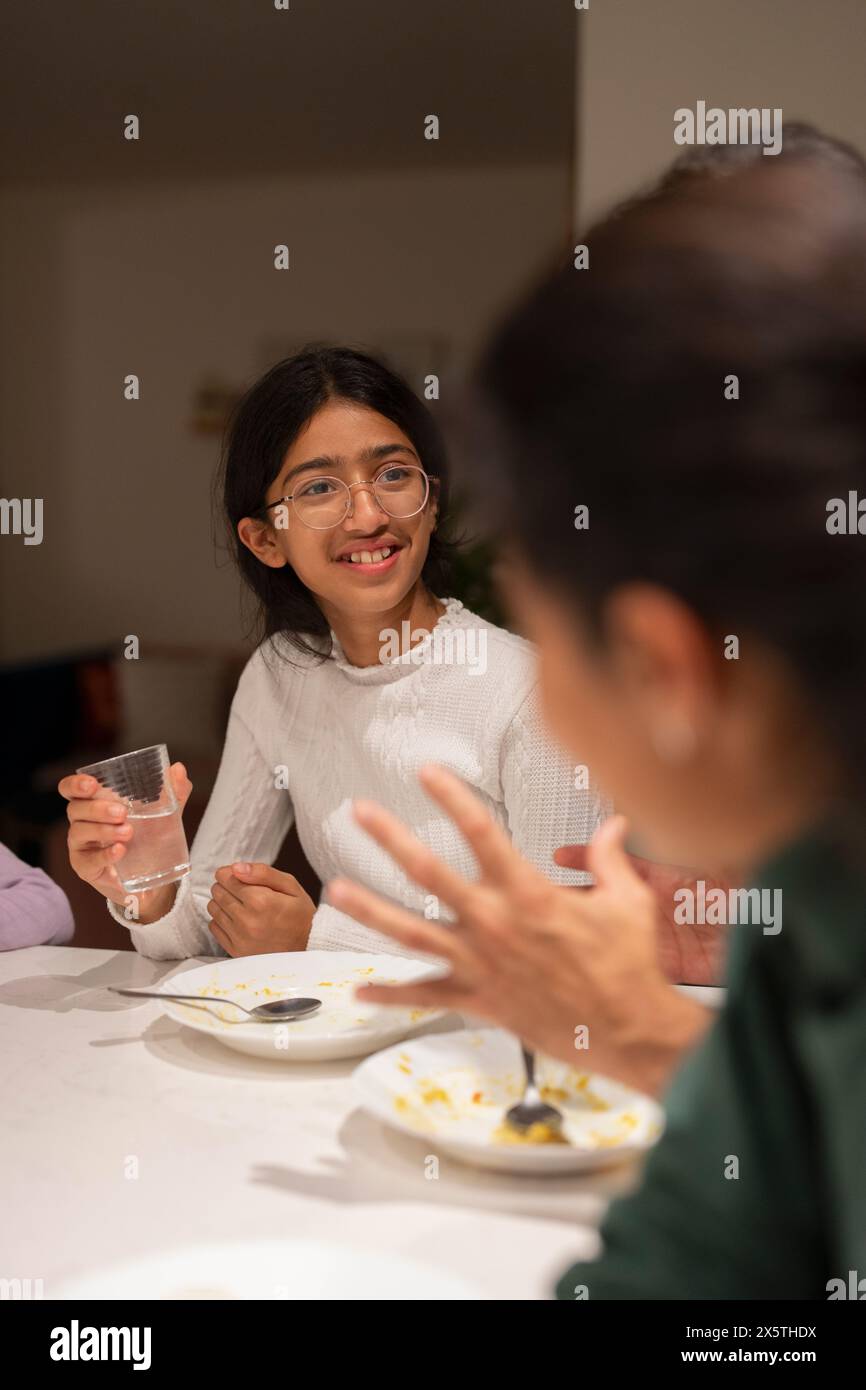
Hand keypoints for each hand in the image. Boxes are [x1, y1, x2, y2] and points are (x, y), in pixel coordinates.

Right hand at [59, 763, 192, 913]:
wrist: (151, 875)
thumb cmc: (148, 836)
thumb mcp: (163, 813)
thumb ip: (173, 792)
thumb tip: (179, 769)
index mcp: (94, 802)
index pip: (71, 789)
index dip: (75, 784)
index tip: (92, 784)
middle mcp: (82, 821)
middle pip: (75, 809)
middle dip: (97, 808)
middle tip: (122, 812)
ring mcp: (81, 845)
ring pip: (79, 832)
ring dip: (103, 830)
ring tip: (128, 832)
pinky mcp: (85, 867)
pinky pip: (89, 860)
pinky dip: (105, 855)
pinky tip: (120, 851)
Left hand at [207, 862, 314, 956]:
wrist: (309, 947)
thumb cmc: (300, 913)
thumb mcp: (290, 885)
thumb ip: (263, 872)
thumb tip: (236, 867)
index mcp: (260, 900)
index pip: (225, 877)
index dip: (230, 873)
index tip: (240, 876)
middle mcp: (247, 920)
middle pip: (217, 892)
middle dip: (227, 886)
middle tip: (244, 891)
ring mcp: (240, 938)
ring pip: (213, 909)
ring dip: (223, 903)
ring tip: (242, 905)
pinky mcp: (236, 951)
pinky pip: (214, 928)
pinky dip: (222, 920)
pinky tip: (238, 920)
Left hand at [327, 764, 709, 1096]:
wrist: (628, 1031)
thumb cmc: (630, 965)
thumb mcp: (629, 901)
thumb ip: (611, 859)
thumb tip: (615, 825)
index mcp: (528, 893)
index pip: (481, 832)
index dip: (451, 797)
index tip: (427, 771)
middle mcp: (494, 924)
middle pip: (429, 872)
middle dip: (391, 838)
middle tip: (360, 811)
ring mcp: (481, 963)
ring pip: (411, 933)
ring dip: (371, 909)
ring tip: (336, 890)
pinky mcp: (479, 1000)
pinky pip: (426, 996)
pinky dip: (391, 995)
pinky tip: (360, 993)